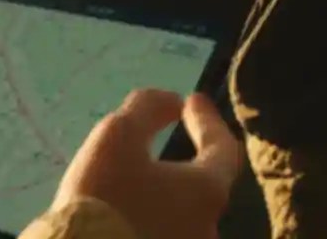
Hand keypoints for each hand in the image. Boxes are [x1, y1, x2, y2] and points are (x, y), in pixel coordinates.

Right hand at [53, 89, 242, 238]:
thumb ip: (149, 108)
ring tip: (132, 179)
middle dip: (184, 159)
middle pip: (203, 184)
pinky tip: (124, 213)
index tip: (191, 100)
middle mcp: (208, 228)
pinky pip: (164, 233)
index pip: (223, 147)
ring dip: (165, 193)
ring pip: (182, 214)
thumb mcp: (118, 135)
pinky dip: (152, 218)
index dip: (208, 119)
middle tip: (159, 139)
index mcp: (207, 192)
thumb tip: (171, 102)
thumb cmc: (103, 195)